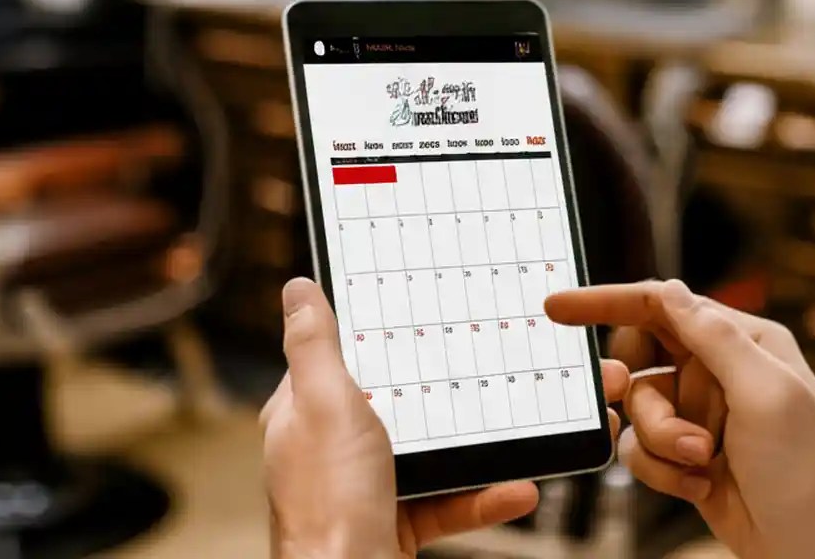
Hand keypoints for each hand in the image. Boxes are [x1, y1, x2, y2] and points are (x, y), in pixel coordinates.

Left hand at [262, 278, 552, 558]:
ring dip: (474, 447)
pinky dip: (483, 497)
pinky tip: (516, 487)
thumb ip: (316, 346)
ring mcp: (362, 488)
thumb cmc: (328, 504)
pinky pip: (447, 502)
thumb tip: (298, 290)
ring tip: (517, 429)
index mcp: (303, 414)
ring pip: (427, 455)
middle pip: (391, 404)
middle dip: (441, 392)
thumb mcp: (324, 404)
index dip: (373, 336)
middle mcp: (329, 450)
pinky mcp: (394, 524)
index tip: (418, 315)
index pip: (335, 359)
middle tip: (482, 367)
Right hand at [546, 280, 814, 558]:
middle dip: (641, 393)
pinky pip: (639, 450)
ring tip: (701, 460)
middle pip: (639, 360)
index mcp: (740, 341)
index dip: (605, 301)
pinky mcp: (684, 454)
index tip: (557, 307)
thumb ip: (713, 336)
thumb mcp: (764, 390)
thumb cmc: (807, 466)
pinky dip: (661, 469)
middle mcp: (716, 372)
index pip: (661, 305)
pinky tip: (699, 484)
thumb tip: (668, 290)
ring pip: (637, 411)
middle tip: (639, 402)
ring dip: (662, 440)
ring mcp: (699, 415)